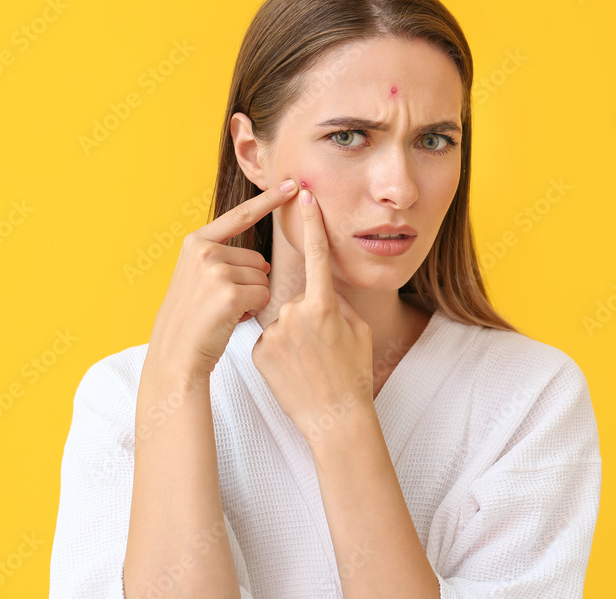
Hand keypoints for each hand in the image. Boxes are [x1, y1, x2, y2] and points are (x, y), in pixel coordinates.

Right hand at [145, 179, 298, 380]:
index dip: (269, 200)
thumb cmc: (193, 317)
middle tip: (223, 301)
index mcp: (196, 242)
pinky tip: (230, 319)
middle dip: (251, 282)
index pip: (241, 215)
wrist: (175, 353)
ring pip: (263, 277)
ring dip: (253, 297)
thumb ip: (223, 258)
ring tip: (224, 311)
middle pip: (259, 259)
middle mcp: (204, 251)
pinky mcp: (228, 293)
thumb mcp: (197, 277)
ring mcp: (215, 271)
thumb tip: (266, 262)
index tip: (291, 184)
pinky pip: (264, 294)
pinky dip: (254, 309)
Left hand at [251, 189, 374, 444]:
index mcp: (325, 304)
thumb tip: (321, 289)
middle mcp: (295, 312)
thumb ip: (336, 302)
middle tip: (322, 349)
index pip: (316, 255)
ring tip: (306, 365)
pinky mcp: (257, 350)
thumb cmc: (353, 375)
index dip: (311, 224)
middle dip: (305, 316)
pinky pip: (266, 339)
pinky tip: (291, 372)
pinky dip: (277, 352)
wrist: (334, 418)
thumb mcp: (357, 331)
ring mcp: (274, 331)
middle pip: (295, 298)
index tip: (303, 196)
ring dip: (290, 337)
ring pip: (279, 320)